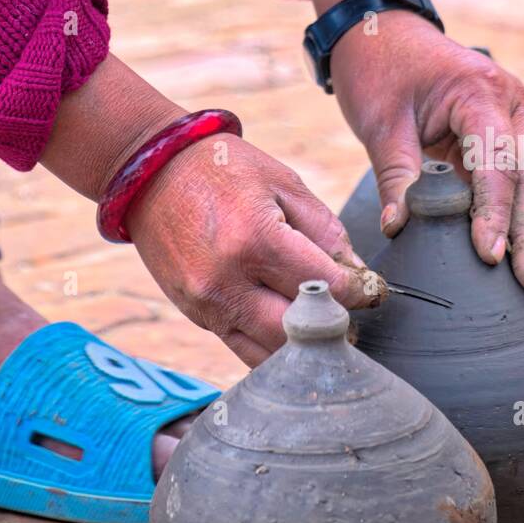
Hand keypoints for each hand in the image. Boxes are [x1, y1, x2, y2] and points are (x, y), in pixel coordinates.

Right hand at [43, 53, 384, 364]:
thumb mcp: (282, 182)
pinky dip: (270, 345)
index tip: (371, 290)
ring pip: (271, 353)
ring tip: (320, 322)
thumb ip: (325, 229)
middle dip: (334, 325)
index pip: (325, 286)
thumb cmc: (222, 170)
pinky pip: (242, 347)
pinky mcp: (195, 315)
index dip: (359, 292)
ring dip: (303, 344)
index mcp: (255, 238)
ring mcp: (207, 303)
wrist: (152, 173)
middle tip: (349, 312)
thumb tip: (356, 273)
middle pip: (301, 332)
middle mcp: (228, 279)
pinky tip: (287, 326)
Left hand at [296, 0, 523, 300]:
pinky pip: (519, 182)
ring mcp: (509, 119)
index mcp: (480, 92)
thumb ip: (395, 174)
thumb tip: (397, 229)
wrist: (378, 29)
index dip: (493, 212)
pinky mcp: (500, 136)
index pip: (495, 162)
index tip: (490, 257)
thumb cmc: (376, 68)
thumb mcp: (379, 120)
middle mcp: (507, 104)